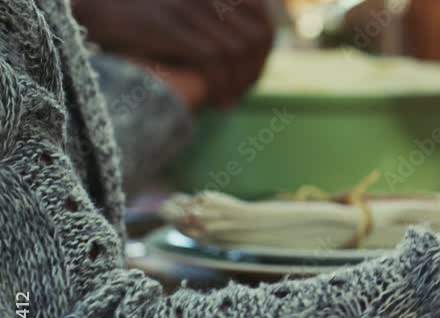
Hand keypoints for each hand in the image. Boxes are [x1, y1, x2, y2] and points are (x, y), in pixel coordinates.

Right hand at [75, 0, 274, 106]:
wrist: (92, 8)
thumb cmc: (138, 19)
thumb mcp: (186, 13)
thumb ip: (216, 24)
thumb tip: (253, 48)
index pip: (261, 18)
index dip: (261, 53)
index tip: (249, 78)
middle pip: (257, 36)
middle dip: (253, 72)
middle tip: (238, 94)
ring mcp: (187, 4)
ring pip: (238, 50)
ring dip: (238, 83)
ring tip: (226, 101)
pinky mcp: (168, 23)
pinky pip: (211, 57)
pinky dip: (220, 84)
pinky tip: (217, 101)